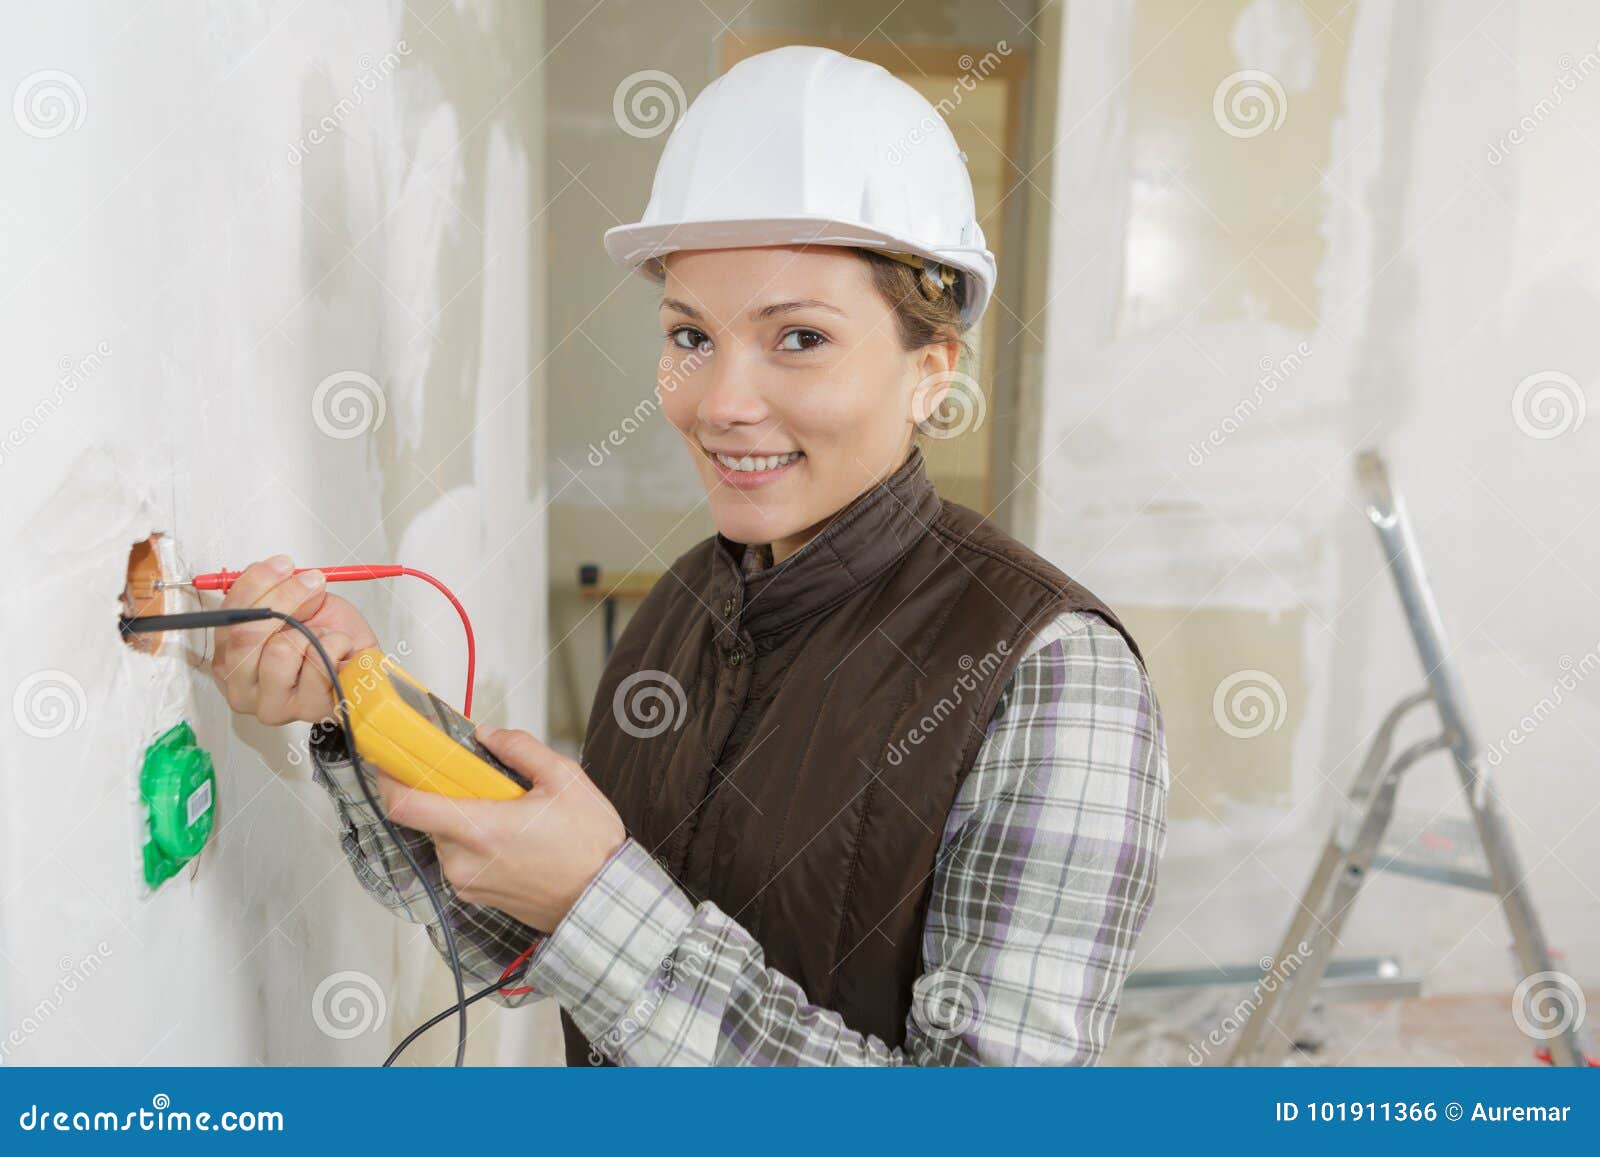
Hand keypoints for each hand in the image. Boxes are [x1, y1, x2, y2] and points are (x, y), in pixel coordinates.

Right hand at [210, 555, 380, 725]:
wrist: (360, 669)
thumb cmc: (328, 639)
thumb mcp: (302, 604)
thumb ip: (278, 590)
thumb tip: (279, 572)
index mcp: (228, 658)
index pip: (228, 617)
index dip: (255, 584)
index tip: (283, 563)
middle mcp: (240, 686)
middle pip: (246, 636)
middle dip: (285, 599)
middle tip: (312, 584)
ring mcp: (270, 704)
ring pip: (280, 650)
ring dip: (313, 632)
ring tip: (324, 636)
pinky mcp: (304, 711)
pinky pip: (317, 664)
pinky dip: (335, 646)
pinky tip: (338, 653)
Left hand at [375, 727, 626, 931]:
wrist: (602, 902)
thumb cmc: (590, 847)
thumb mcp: (565, 780)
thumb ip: (520, 750)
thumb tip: (489, 736)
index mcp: (480, 829)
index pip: (406, 805)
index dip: (389, 777)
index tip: (391, 758)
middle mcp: (463, 860)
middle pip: (427, 814)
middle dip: (445, 791)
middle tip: (478, 777)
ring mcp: (466, 881)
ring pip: (443, 835)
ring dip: (461, 816)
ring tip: (507, 810)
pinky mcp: (474, 895)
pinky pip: (458, 856)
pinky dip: (472, 839)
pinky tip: (510, 834)